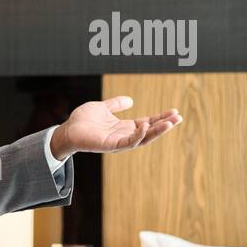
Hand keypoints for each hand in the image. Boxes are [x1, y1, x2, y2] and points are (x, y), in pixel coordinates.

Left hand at [51, 96, 181, 157]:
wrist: (67, 129)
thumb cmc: (82, 120)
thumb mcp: (102, 107)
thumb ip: (116, 104)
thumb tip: (131, 100)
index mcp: (124, 127)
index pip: (148, 123)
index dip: (161, 118)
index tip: (174, 112)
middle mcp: (124, 135)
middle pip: (149, 132)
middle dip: (164, 125)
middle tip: (179, 117)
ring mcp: (118, 142)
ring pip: (143, 139)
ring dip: (157, 131)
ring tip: (170, 123)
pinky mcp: (111, 146)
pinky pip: (128, 142)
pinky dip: (138, 135)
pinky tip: (146, 126)